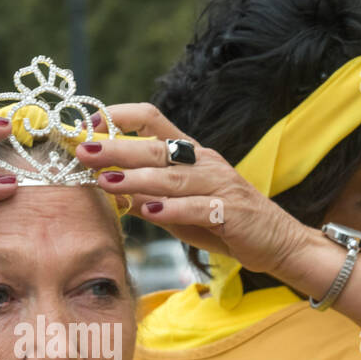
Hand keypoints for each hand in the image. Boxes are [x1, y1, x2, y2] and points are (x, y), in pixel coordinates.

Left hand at [73, 102, 309, 277]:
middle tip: (83, 151)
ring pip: (172, 177)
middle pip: (155, 147)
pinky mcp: (230, 212)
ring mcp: (219, 185)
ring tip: (106, 181)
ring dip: (137, 179)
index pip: (152, 120)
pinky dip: (172, 210)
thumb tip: (107, 190)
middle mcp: (204, 162)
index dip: (120, 117)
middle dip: (116, 148)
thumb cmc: (224, 223)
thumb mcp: (179, 209)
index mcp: (190, 154)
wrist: (277, 243)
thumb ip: (147, 197)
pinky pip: (197, 208)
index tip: (89, 125)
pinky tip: (149, 211)